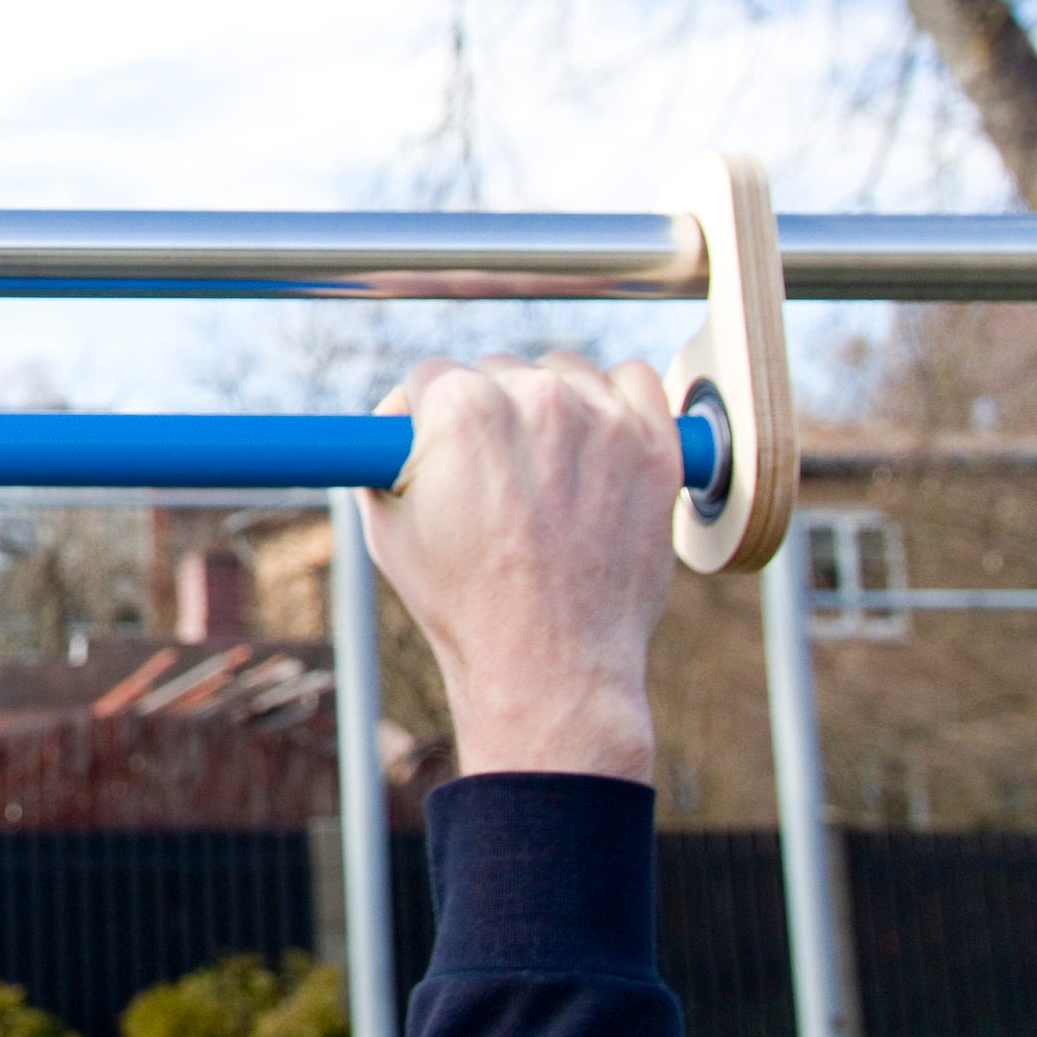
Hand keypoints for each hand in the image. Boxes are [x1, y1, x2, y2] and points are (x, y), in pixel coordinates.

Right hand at [358, 352, 678, 783]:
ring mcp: (603, 421)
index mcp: (461, 409)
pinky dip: (617, 400)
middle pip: (496, 371)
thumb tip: (397, 421)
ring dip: (549, 403)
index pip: (432, 376)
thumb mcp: (385, 527)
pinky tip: (598, 442)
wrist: (550, 665)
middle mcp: (535, 399)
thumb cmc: (464, 603)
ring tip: (544, 468)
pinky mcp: (654, 446)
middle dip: (486, 415)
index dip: (424, 419)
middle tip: (488, 477)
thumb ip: (382, 458)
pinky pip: (635, 379)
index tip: (434, 454)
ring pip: (563, 371)